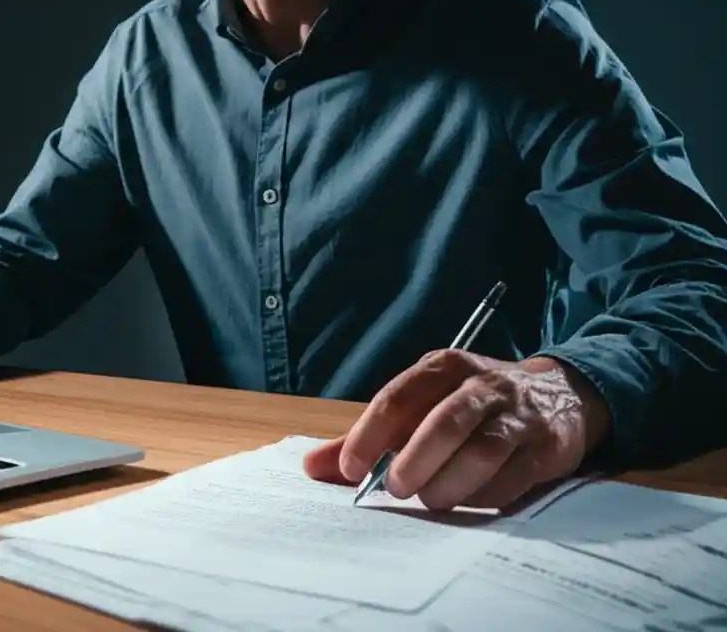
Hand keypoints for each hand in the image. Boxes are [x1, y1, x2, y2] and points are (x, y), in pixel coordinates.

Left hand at [302, 350, 611, 510]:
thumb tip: (312, 466)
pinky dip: (487, 493)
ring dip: (451, 480)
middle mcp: (481, 384)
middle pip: (445, 420)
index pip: (398, 397)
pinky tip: (468, 503)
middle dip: (414, 458)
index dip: (370, 434)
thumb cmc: (471, 407)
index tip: (350, 469)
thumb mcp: (421, 408)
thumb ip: (369, 438)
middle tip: (394, 489)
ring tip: (430, 501)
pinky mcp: (547, 444)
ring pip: (484, 447)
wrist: (560, 396)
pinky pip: (515, 473)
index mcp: (442, 368)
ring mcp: (517, 413)